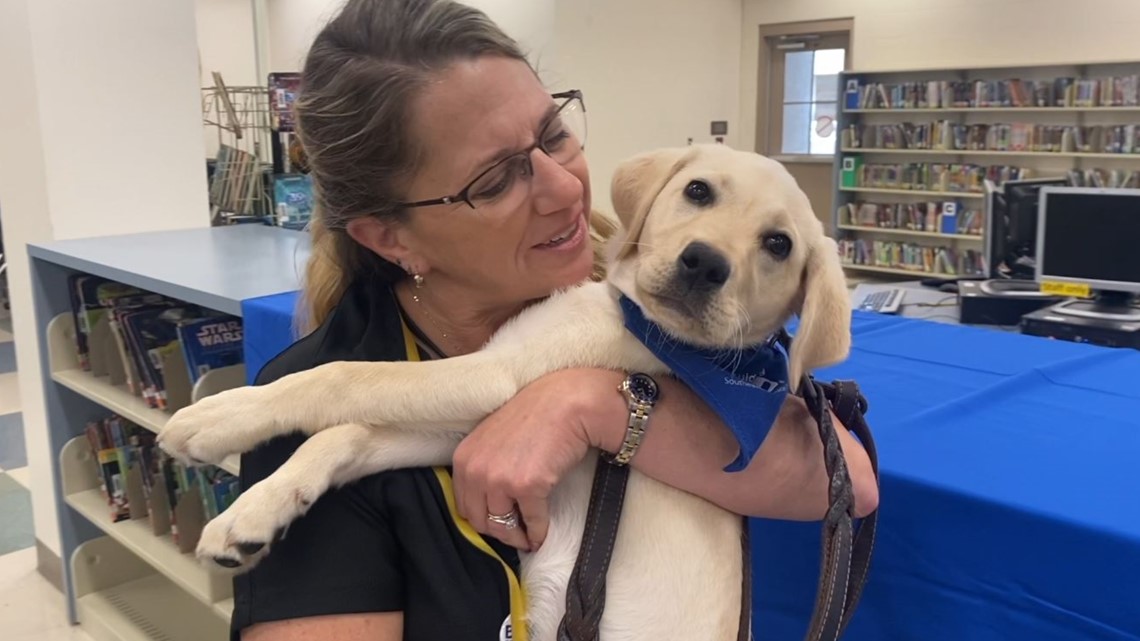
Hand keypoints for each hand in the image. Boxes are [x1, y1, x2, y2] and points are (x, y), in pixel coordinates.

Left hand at [452, 369, 607, 550]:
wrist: (566, 403)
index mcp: (464, 458)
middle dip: (499, 532)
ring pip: (502, 527)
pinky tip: (542, 535)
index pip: (464, 505)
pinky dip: (538, 534)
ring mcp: (500, 480)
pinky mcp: (527, 487)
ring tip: (529, 536)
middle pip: (480, 520)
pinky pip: (532, 523)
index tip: (498, 522)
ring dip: (517, 537)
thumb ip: (485, 466)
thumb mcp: (494, 438)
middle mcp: (476, 471)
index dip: (482, 518)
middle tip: (516, 534)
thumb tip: (492, 501)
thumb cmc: (535, 416)